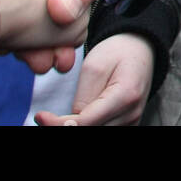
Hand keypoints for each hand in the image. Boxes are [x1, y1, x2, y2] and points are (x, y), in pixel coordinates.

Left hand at [34, 34, 153, 125]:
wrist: (140, 48)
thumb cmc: (117, 51)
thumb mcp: (94, 66)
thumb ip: (83, 97)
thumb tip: (72, 123)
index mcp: (126, 96)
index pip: (86, 122)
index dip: (58, 124)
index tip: (40, 116)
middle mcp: (132, 114)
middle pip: (91, 131)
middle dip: (64, 126)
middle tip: (43, 119)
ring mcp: (132, 121)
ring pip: (96, 132)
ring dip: (75, 127)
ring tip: (57, 119)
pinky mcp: (128, 124)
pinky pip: (103, 130)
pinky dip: (87, 126)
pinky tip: (74, 120)